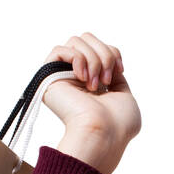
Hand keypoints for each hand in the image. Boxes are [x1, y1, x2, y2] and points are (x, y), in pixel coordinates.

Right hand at [40, 33, 140, 173]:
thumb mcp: (124, 94)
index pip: (100, 46)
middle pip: (88, 38)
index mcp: (93, 81)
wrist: (104, 134)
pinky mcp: (49, 78)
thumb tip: (109, 60)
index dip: (112, 53)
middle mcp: (76, 76)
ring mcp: (62, 76)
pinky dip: (77, 60)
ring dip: (94, 60)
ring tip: (95, 85)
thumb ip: (114, 74)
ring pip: (77, 41)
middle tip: (106, 80)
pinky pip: (60, 50)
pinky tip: (83, 79)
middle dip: (104, 54)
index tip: (119, 72)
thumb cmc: (118, 125)